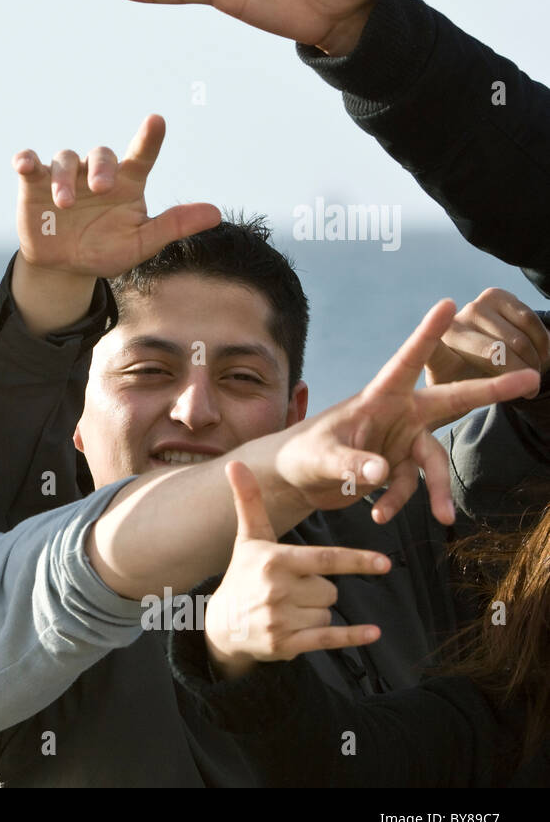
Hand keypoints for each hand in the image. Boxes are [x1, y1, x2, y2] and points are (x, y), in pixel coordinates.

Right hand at [13, 114, 220, 281]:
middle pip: (101, 154)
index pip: (141, 155)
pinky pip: (30, 162)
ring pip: (65, 159)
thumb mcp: (140, 244)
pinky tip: (24, 163)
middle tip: (100, 189)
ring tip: (65, 205)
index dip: (149, 138)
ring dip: (64, 178)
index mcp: (125, 183)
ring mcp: (65, 176)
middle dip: (101, 168)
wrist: (64, 267)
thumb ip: (173, 226)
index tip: (157, 121)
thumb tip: (216, 214)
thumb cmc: (105, 250)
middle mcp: (96, 173)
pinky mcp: (35, 183)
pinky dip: (26, 160)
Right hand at [204, 461, 386, 679]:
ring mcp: (281, 619)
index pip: (324, 559)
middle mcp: (276, 590)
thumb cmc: (242, 574)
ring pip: (328, 612)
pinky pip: (329, 638)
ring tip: (289, 610)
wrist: (222, 625)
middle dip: (319, 589)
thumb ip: (249, 501)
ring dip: (317, 611)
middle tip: (291, 590)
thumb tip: (234, 462)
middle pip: (330, 589)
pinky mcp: (286, 644)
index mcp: (273, 560)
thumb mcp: (248, 538)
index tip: (385, 562)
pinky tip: (373, 633)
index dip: (356, 560)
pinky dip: (352, 637)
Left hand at [269, 299, 541, 525]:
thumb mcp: (320, 458)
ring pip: (434, 463)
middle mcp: (398, 417)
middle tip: (531, 378)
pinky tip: (379, 515)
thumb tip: (383, 473)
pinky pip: (409, 488)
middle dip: (491, 391)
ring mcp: (402, 443)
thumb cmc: (302, 455)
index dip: (427, 334)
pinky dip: (396, 503)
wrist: (296, 480)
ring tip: (444, 518)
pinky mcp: (398, 470)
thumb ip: (351, 464)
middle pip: (452, 402)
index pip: (406, 361)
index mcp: (378, 398)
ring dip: (438, 492)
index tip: (447, 304)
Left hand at [425, 288, 547, 410]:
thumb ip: (481, 395)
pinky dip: (542, 340)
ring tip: (535, 370)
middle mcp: (451, 328)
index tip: (448, 311)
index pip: (435, 350)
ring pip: (518, 339)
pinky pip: (529, 320)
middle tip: (531, 387)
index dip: (435, 329)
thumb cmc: (471, 381)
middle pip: (496, 352)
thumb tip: (525, 387)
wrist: (478, 356)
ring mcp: (472, 309)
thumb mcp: (466, 398)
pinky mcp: (493, 296)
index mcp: (438, 358)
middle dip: (521, 371)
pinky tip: (539, 351)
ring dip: (535, 358)